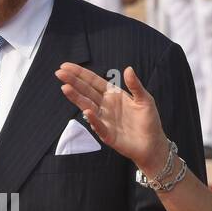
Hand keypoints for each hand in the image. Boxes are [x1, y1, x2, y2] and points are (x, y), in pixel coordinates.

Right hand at [55, 62, 169, 176]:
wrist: (153, 144)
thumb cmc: (149, 121)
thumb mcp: (145, 99)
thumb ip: (135, 85)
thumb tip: (128, 69)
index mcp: (113, 95)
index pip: (93, 82)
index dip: (80, 74)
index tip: (65, 66)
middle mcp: (105, 106)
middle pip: (86, 91)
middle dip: (73, 82)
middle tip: (59, 73)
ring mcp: (104, 120)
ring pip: (87, 106)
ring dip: (76, 98)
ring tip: (65, 88)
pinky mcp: (107, 134)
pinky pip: (99, 125)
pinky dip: (93, 119)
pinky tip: (87, 111)